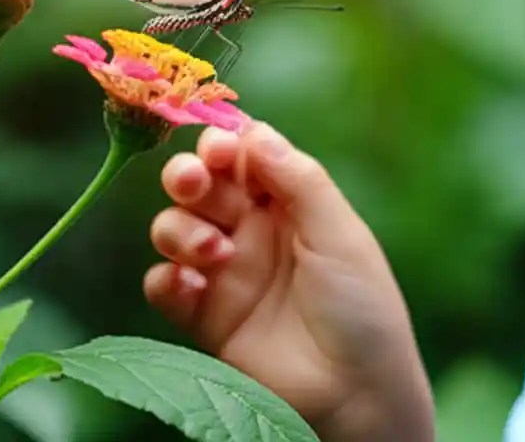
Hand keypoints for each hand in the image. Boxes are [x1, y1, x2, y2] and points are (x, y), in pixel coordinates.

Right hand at [143, 122, 433, 441]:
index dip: (225, 144)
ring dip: (181, 230)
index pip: (246, 156)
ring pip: (174, 228)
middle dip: (188, 174)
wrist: (354, 393)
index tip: (219, 147)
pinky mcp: (205, 318)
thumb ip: (299, 181)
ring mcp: (228, 273)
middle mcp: (256, 232)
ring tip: (215, 255)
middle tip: (195, 183)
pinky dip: (166, 279)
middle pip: (202, 184)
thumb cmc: (361, 308)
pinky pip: (163, 285)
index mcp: (294, 204)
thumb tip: (253, 132)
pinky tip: (190, 287)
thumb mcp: (340, 235)